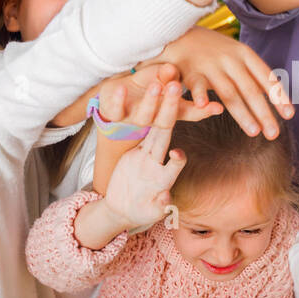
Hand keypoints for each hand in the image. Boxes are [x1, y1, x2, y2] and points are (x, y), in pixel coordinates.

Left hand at [93, 62, 221, 128]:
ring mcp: (134, 118)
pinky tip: (122, 88)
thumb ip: (167, 75)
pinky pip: (116, 111)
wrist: (113, 90)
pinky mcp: (114, 114)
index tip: (218, 108)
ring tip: (155, 85)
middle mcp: (153, 118)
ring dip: (150, 101)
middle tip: (175, 87)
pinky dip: (119, 100)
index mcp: (168, 110)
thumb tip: (173, 71)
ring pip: (144, 117)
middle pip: (166, 119)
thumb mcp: (159, 76)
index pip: (189, 112)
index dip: (203, 112)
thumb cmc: (143, 82)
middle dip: (171, 104)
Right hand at [99, 79, 186, 229]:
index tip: (176, 154)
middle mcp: (158, 162)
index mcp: (164, 179)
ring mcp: (147, 154)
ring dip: (157, 105)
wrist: (122, 207)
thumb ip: (158, 207)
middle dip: (169, 112)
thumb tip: (166, 200)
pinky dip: (133, 112)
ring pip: (153, 126)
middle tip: (174, 89)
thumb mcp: (149, 214)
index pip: (173, 165)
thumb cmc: (140, 214)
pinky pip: (136, 129)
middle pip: (165, 134)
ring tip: (158, 83)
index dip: (176, 159)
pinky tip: (133, 92)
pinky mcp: (135, 150)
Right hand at [152, 26, 293, 138]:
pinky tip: (204, 106)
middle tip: (273, 134)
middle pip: (250, 89)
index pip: (266, 77)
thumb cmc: (214, 49)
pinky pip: (196, 85)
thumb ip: (254, 75)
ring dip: (242, 113)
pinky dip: (199, 95)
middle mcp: (231, 59)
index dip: (278, 96)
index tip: (290, 115)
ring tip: (254, 132)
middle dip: (263, 113)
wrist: (179, 31)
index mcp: (245, 54)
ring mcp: (211, 64)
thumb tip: (278, 96)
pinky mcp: (191, 70)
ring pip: (229, 92)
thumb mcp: (238, 55)